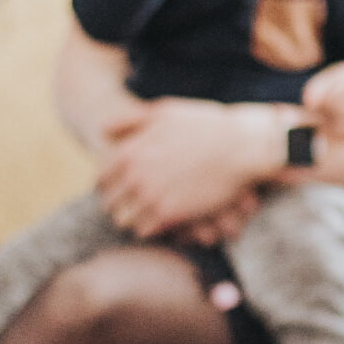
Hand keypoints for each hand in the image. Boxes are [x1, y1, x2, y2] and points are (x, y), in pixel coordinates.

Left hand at [95, 99, 273, 237]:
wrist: (242, 147)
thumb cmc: (206, 125)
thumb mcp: (164, 112)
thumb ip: (129, 120)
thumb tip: (102, 130)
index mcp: (129, 152)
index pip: (101, 180)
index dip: (108, 185)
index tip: (120, 188)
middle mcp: (134, 177)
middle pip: (110, 204)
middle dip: (120, 204)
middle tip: (135, 204)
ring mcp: (150, 198)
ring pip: (124, 221)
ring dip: (134, 219)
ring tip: (149, 214)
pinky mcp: (169, 216)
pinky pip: (145, 231)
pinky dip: (152, 229)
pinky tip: (166, 220)